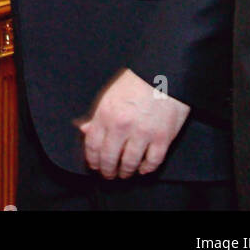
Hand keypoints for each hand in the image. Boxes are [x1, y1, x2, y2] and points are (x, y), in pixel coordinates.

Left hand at [76, 68, 190, 177]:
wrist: (164, 75)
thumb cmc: (136, 83)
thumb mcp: (110, 95)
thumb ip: (98, 116)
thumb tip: (85, 131)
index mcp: (106, 113)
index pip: (93, 144)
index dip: (92, 159)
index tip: (94, 165)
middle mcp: (122, 126)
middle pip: (109, 157)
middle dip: (107, 170)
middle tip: (108, 174)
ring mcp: (143, 133)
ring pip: (130, 163)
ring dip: (125, 171)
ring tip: (124, 173)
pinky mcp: (162, 138)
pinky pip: (152, 162)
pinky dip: (146, 169)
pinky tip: (142, 169)